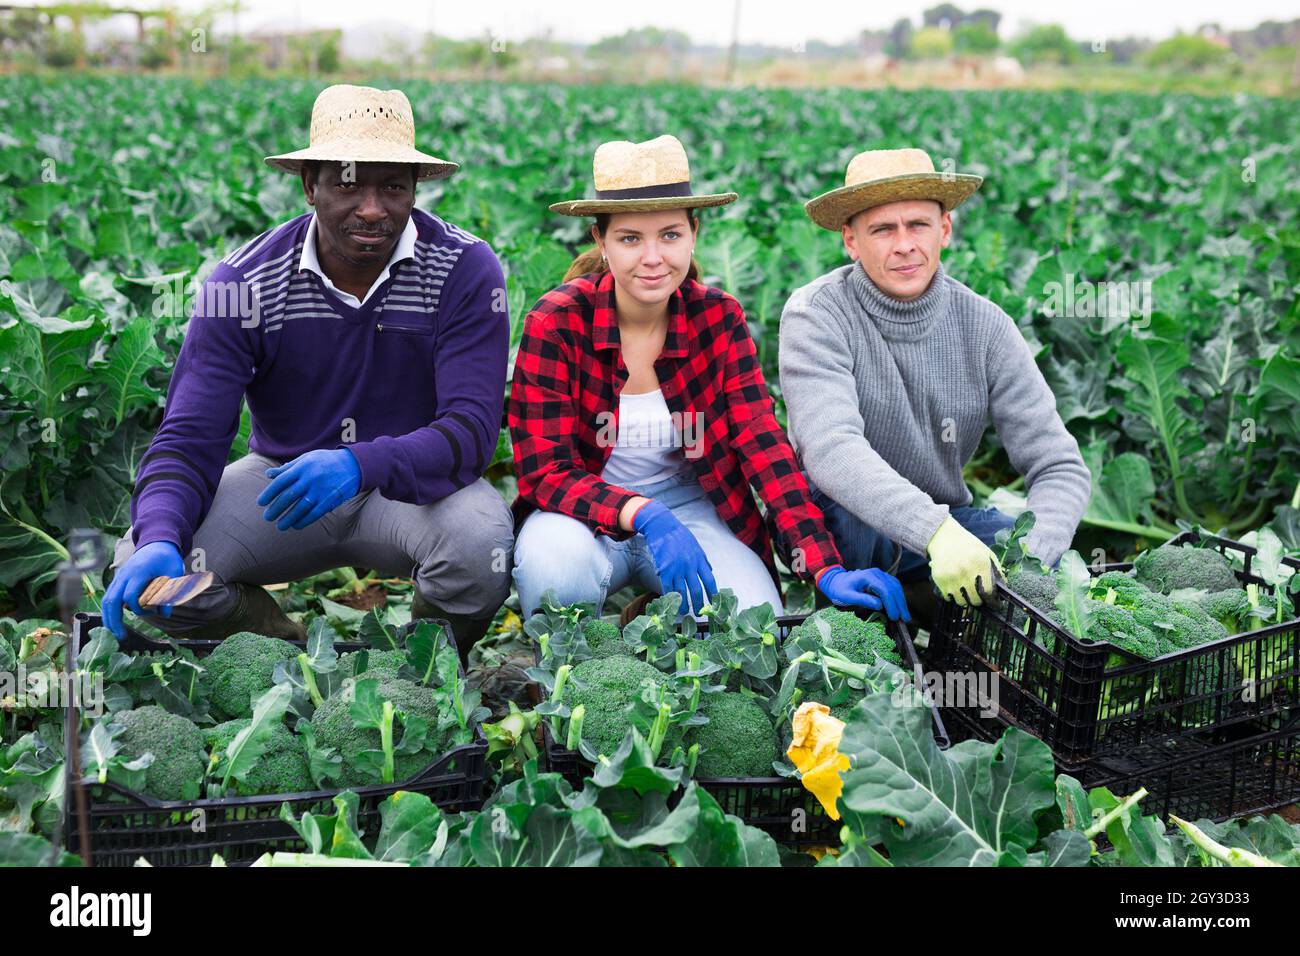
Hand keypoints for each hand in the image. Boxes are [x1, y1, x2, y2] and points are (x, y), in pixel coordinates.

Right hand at [102, 541, 184, 639]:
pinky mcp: (117, 581)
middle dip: (114, 619)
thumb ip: (170, 592)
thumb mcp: (174, 572)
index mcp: (138, 572)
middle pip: (112, 600)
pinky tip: (113, 622)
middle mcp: (124, 575)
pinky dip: (109, 610)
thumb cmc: (166, 558)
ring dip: (108, 617)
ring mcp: (118, 578)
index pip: (131, 595)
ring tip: (114, 633)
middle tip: (119, 636)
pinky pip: (109, 597)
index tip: (152, 612)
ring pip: (107, 599)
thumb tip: (165, 614)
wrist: (156, 543)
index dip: (139, 607)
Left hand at [257, 449, 360, 530]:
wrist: (353, 465)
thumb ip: (288, 468)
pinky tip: (296, 525)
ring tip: (280, 526)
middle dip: (276, 508)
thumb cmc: (326, 461)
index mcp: (302, 467)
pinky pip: (314, 513)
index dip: (269, 493)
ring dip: (288, 519)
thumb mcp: (307, 458)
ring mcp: (321, 490)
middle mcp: (310, 479)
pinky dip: (304, 521)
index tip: (261, 503)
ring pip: (300, 508)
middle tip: (267, 517)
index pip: (281, 481)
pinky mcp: (330, 500)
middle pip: (288, 496)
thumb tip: (269, 475)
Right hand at [632, 500, 717, 615]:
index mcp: (700, 560)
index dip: (712, 593)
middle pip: (697, 590)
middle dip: (699, 603)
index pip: (709, 580)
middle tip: (700, 613)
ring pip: (682, 591)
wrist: (663, 526)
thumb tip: (710, 570)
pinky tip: (671, 603)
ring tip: (684, 612)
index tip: (714, 603)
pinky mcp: (665, 570)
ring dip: (684, 604)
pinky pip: (668, 587)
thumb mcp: (696, 546)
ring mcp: (677, 568)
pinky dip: (670, 597)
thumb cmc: (679, 535)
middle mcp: (690, 566)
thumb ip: (703, 560)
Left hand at [817, 566, 910, 621]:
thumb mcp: (847, 596)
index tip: (894, 617)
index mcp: (868, 576)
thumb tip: (879, 605)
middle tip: (904, 619)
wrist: (837, 581)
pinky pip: (894, 587)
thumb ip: (862, 599)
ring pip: (896, 587)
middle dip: (900, 605)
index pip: (885, 590)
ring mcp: (881, 575)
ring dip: (902, 602)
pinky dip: (899, 597)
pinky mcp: (883, 579)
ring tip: (905, 616)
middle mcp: (877, 573)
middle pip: (893, 588)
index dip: (891, 604)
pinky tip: (901, 607)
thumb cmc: (840, 590)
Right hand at [927, 517, 1002, 606]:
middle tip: (978, 597)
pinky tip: (954, 588)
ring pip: (961, 601)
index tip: (992, 602)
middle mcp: (966, 571)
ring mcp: (952, 576)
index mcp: (980, 563)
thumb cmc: (968, 545)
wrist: (944, 537)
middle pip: (975, 599)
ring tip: (965, 593)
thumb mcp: (986, 553)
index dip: (991, 599)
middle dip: (978, 600)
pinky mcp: (940, 579)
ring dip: (965, 600)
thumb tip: (1003, 587)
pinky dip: (952, 596)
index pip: (988, 591)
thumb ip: (996, 569)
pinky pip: (948, 597)